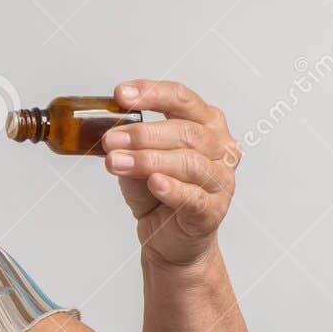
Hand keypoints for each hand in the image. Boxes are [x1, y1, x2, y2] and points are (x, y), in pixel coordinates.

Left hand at [101, 80, 239, 269]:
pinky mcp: (214, 210)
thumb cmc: (158, 193)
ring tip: (117, 162)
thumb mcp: (138, 161)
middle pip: (185, 132)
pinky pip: (194, 197)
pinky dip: (172, 189)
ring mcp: (221, 179)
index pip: (181, 99)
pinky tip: (154, 183)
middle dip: (143, 134)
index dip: (151, 93)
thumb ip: (130, 145)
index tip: (120, 95)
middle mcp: (221, 147)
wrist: (170, 238)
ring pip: (189, 163)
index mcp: (207, 123)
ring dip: (148, 160)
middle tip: (111, 139)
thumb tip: (110, 133)